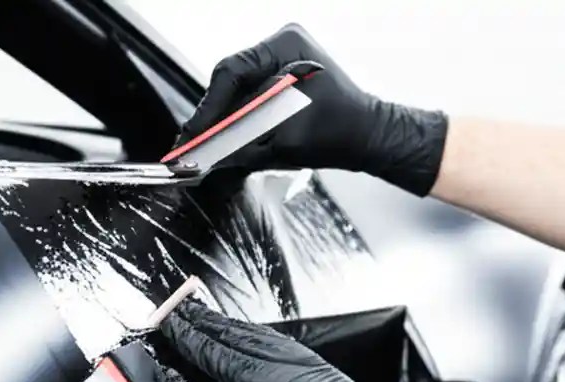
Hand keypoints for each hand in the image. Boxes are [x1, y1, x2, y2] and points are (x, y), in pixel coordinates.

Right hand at [176, 23, 448, 195]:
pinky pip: (251, 97)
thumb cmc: (340, 134)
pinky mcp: (283, 80)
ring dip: (225, 118)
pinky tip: (227, 139)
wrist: (372, 138)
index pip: (231, 71)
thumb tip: (209, 154)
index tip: (195, 134)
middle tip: (192, 144)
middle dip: (214, 114)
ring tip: (205, 145)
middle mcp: (282, 46)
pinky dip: (240, 119)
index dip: (209, 106)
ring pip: (239, 90)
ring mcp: (283, 61)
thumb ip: (245, 145)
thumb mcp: (287, 142)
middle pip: (231, 80)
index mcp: (285, 46)